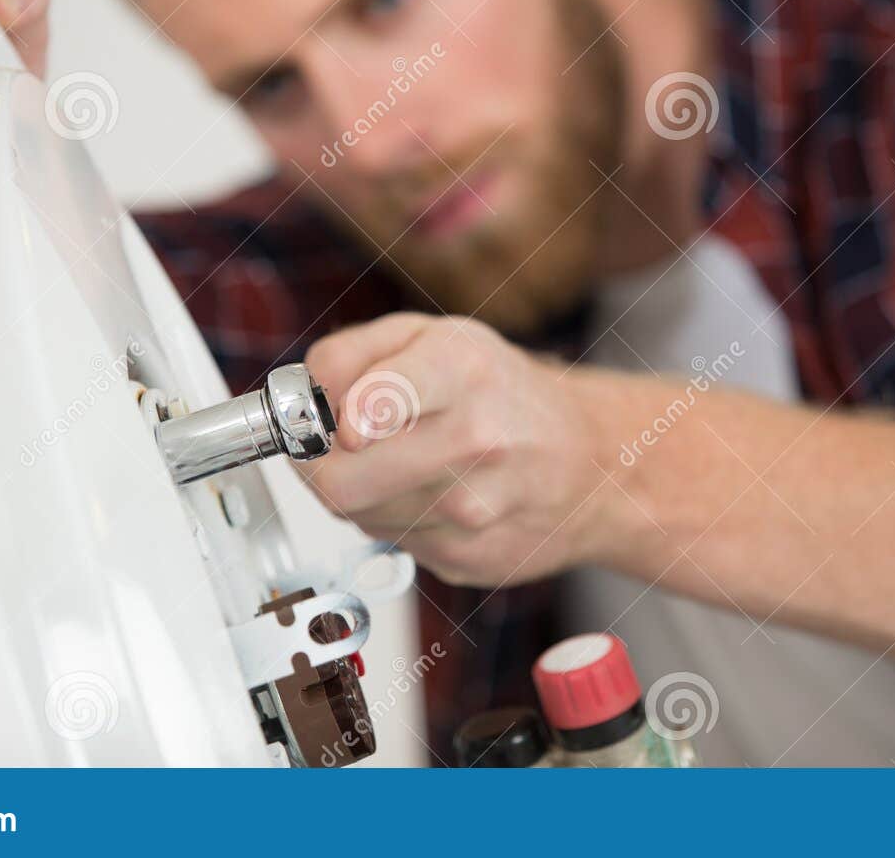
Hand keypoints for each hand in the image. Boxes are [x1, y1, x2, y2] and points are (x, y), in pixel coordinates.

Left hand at [304, 313, 621, 586]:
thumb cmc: (503, 394)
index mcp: (463, 370)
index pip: (380, 401)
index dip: (342, 416)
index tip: (340, 422)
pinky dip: (394, 518)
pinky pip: (391, 542)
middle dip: (320, 463)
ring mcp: (476, 509)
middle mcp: (477, 440)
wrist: (590, 461)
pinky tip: (429, 493)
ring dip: (358, 489)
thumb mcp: (431, 337)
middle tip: (333, 442)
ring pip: (359, 515)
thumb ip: (352, 353)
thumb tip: (304, 396)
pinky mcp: (471, 558)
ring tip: (397, 460)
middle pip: (344, 481)